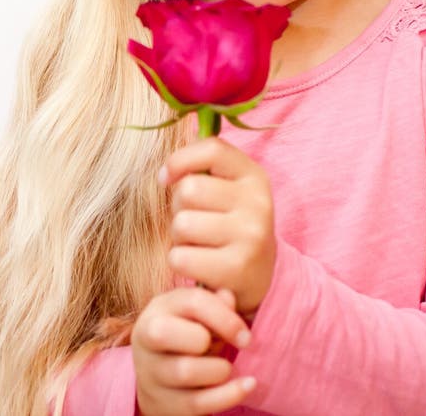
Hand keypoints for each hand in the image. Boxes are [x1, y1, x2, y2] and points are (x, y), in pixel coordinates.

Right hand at [132, 285, 256, 415]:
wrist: (157, 373)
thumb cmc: (186, 332)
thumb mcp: (197, 312)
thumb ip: (215, 301)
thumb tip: (228, 297)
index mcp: (159, 308)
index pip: (192, 302)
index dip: (224, 317)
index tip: (245, 336)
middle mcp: (147, 338)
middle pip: (167, 333)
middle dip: (205, 340)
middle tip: (224, 347)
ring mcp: (150, 373)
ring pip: (184, 371)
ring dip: (218, 369)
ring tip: (226, 368)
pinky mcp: (162, 403)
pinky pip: (196, 403)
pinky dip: (228, 395)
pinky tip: (247, 385)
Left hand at [160, 135, 276, 314]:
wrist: (260, 276)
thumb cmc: (229, 223)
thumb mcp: (228, 188)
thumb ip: (202, 166)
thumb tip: (165, 173)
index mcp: (254, 176)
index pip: (212, 149)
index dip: (179, 160)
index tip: (166, 178)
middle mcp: (257, 202)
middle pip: (189, 189)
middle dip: (178, 207)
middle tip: (192, 220)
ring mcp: (251, 236)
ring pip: (182, 224)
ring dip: (178, 237)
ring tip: (196, 243)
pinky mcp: (237, 269)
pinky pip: (181, 257)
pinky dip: (179, 261)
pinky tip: (198, 264)